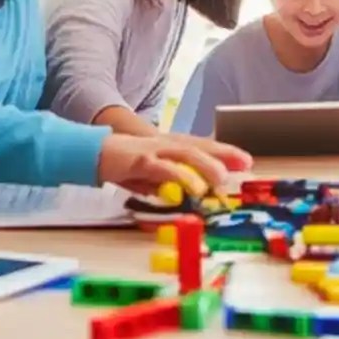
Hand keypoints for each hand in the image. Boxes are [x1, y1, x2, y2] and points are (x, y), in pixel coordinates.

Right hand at [98, 134, 246, 195]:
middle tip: (246, 163)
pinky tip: (194, 186)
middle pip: (200, 146)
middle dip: (224, 153)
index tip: (245, 160)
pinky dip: (181, 176)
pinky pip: (165, 169)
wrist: (92, 153)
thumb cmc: (123, 164)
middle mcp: (166, 144)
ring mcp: (154, 150)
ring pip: (186, 154)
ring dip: (207, 164)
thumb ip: (168, 183)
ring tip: (224, 176)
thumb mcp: (151, 176)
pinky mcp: (141, 161)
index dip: (224, 152)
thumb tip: (186, 194)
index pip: (202, 146)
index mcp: (170, 146)